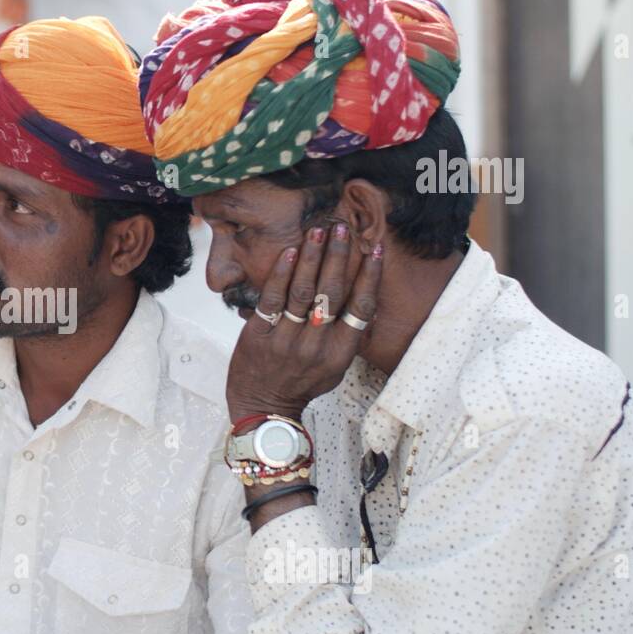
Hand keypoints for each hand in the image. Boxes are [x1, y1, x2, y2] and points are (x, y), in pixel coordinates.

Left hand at [225, 223, 382, 421]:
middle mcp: (315, 346)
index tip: (374, 249)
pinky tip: (290, 252)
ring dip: (312, 258)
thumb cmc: (302, 382)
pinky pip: (272, 299)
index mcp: (340, 354)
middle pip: (332, 293)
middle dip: (339, 257)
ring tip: (318, 232)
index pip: (361, 309)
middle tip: (342, 227)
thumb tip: (366, 299)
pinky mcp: (258, 335)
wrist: (262, 406)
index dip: (369, 277)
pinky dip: (282, 274)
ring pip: (303, 292)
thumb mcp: (335, 367)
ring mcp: (285, 341)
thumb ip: (349, 336)